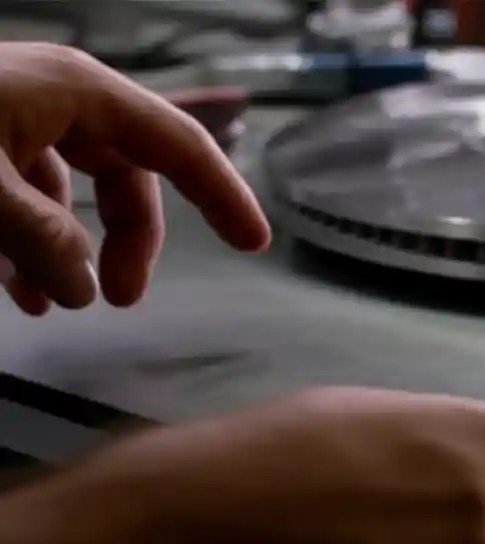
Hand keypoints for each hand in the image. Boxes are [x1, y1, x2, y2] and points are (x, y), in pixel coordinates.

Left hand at [0, 42, 269, 314]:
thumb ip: (42, 240)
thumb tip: (84, 288)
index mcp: (80, 93)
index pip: (181, 144)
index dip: (223, 194)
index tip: (254, 242)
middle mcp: (60, 99)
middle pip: (129, 174)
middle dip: (131, 241)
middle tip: (122, 299)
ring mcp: (20, 116)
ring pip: (76, 190)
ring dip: (71, 251)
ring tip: (52, 302)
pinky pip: (30, 192)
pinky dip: (31, 241)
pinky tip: (16, 286)